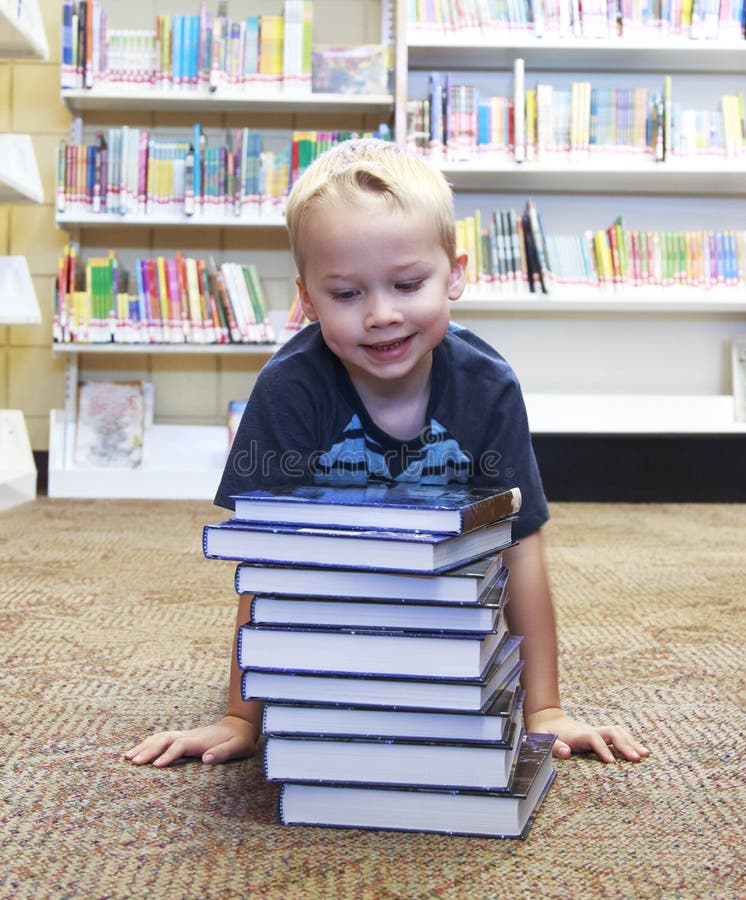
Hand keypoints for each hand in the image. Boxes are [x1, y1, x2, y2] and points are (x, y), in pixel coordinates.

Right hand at [125, 715, 258, 767]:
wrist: (240, 725)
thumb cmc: (240, 740)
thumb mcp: (238, 747)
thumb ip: (223, 752)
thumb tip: (206, 759)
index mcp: (201, 740)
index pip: (181, 746)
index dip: (169, 755)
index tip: (156, 766)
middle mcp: (190, 735)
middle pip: (165, 739)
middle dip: (148, 750)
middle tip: (131, 762)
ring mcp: (185, 735)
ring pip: (160, 737)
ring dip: (144, 745)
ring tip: (126, 757)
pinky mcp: (183, 737)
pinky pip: (162, 738)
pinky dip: (148, 743)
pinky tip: (138, 751)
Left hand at [526, 708, 649, 763]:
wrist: (546, 717)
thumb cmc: (542, 732)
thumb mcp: (540, 738)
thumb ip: (552, 745)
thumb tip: (567, 752)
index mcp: (576, 734)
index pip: (593, 739)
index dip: (602, 749)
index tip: (612, 762)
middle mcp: (588, 730)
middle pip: (611, 732)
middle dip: (625, 744)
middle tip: (638, 759)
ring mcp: (595, 731)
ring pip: (617, 732)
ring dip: (631, 742)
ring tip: (645, 755)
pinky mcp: (598, 734)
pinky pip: (616, 735)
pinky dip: (629, 741)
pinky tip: (639, 751)